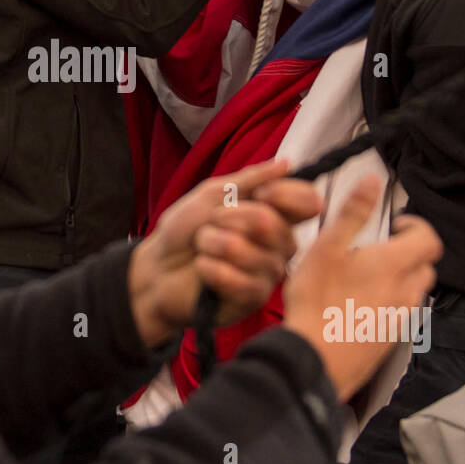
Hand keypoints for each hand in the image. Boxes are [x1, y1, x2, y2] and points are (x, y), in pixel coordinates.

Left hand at [127, 158, 322, 347]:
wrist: (157, 267)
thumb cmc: (185, 230)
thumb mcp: (212, 195)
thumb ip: (248, 181)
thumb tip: (285, 164)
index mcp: (275, 214)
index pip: (307, 203)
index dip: (287, 195)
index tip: (261, 194)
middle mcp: (279, 245)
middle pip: (273, 225)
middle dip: (230, 218)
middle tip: (211, 222)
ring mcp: (268, 273)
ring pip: (250, 252)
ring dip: (212, 244)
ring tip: (201, 248)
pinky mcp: (254, 299)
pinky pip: (239, 281)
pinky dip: (210, 270)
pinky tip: (202, 271)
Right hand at [282, 176, 441, 400]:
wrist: (315, 360)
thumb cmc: (317, 303)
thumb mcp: (327, 247)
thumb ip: (353, 213)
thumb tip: (373, 181)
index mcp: (395, 264)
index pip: (430, 239)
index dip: (416, 227)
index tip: (393, 226)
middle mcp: (406, 292)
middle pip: (425, 265)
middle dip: (408, 253)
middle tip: (378, 250)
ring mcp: (399, 320)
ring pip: (413, 291)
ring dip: (399, 279)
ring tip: (365, 278)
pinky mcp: (389, 341)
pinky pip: (400, 314)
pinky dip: (388, 303)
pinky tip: (357, 306)